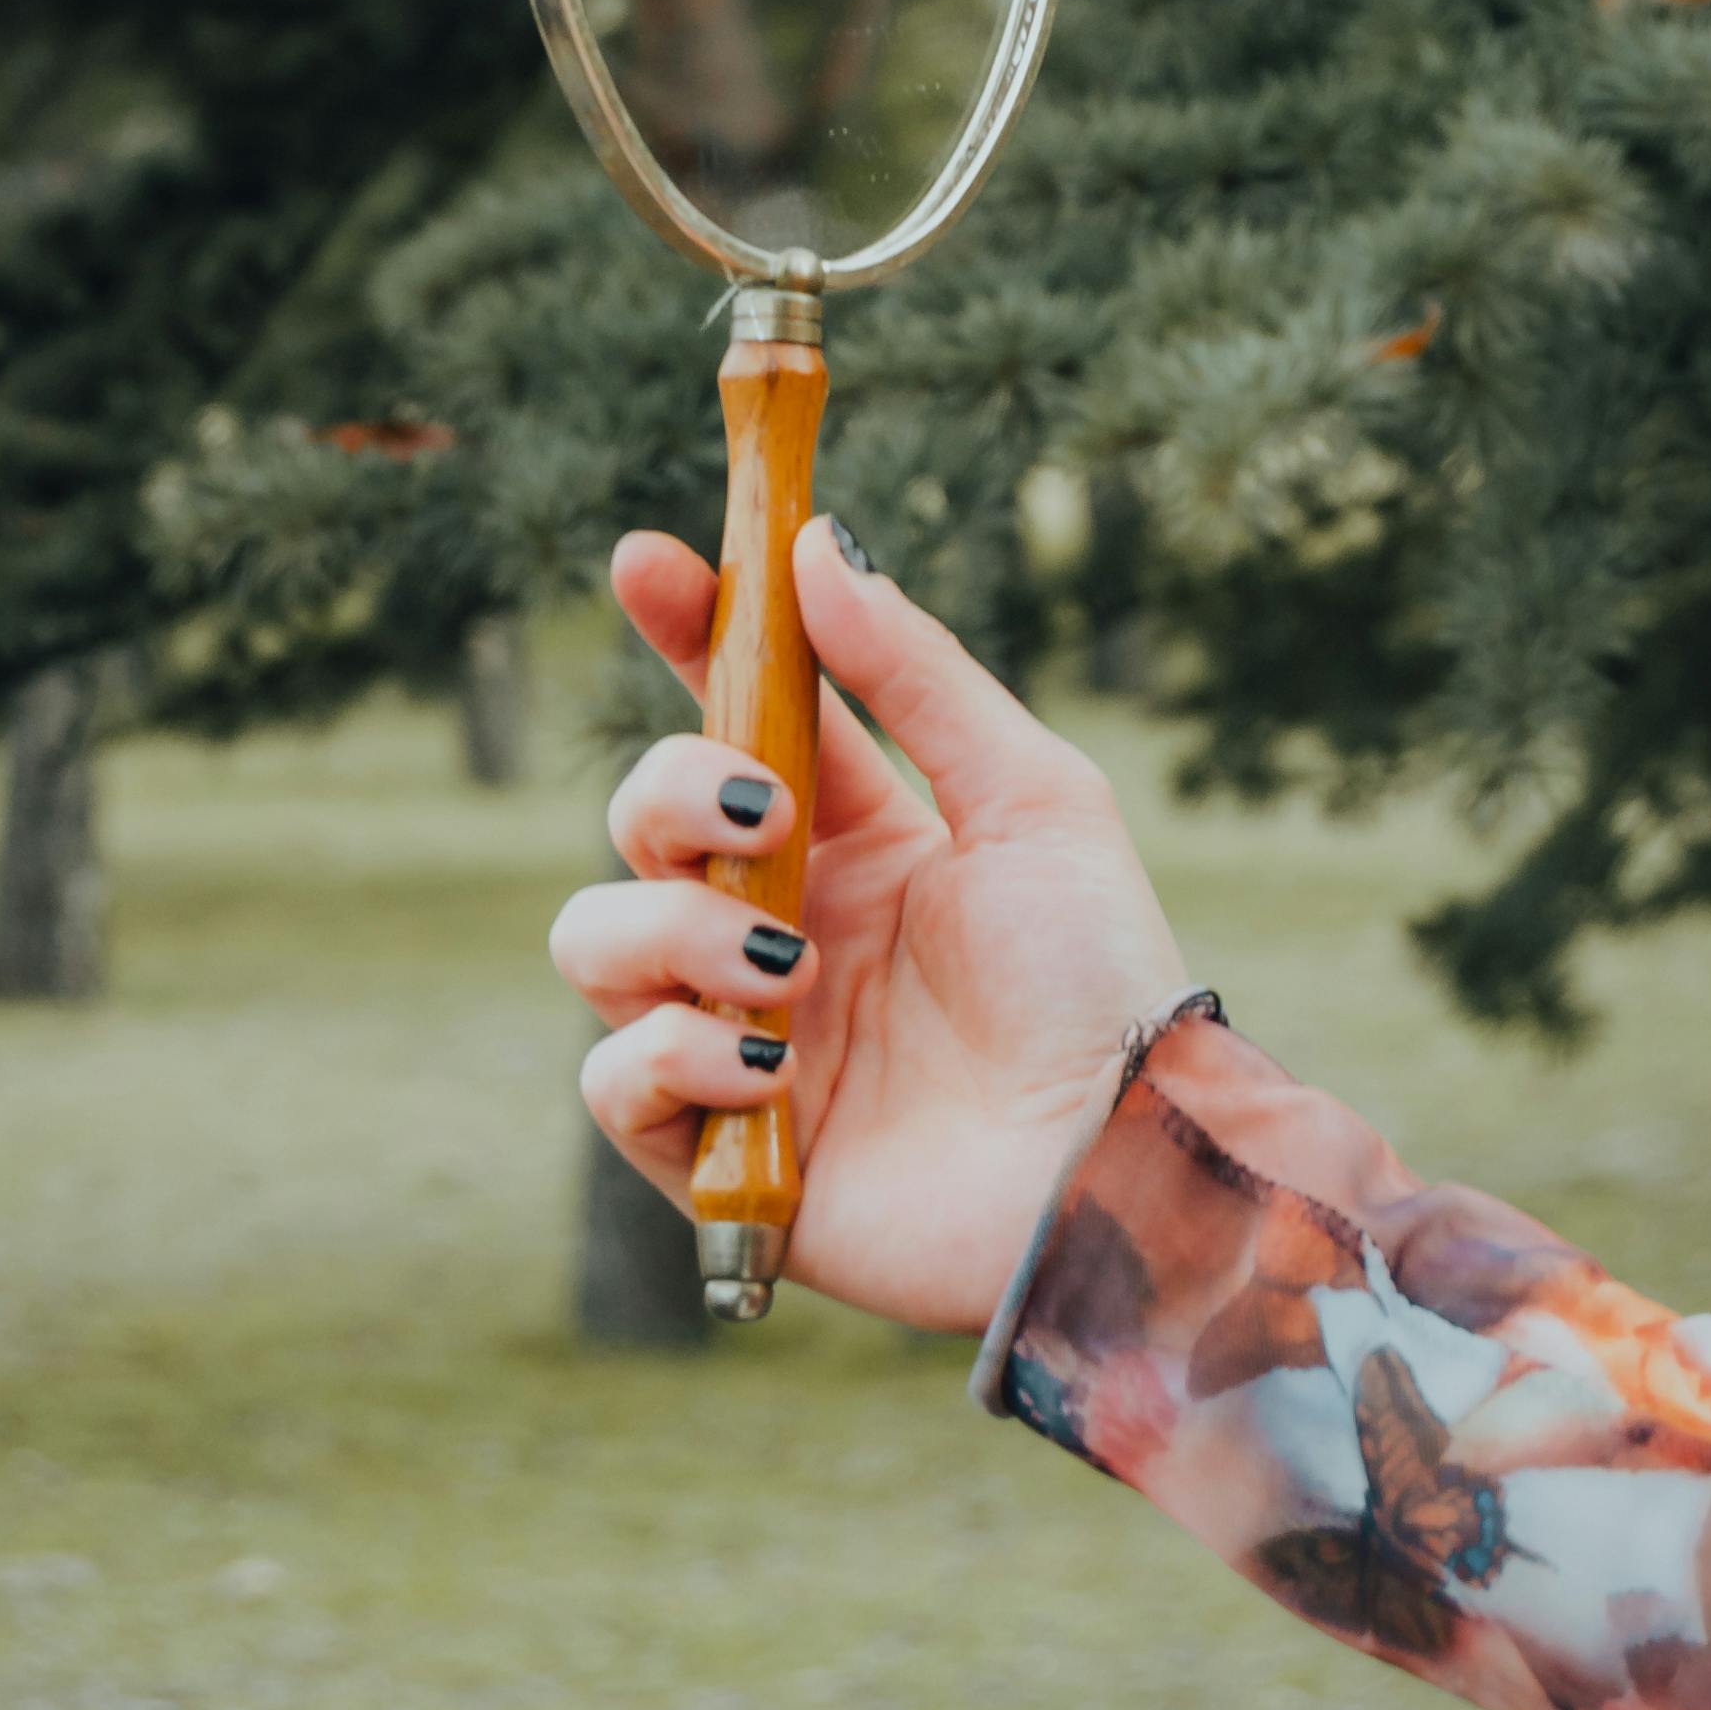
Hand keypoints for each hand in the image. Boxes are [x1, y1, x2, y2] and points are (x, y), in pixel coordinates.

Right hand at [549, 514, 1188, 1336]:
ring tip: (789, 971)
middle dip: (673, 793)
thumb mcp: (1031, 797)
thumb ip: (916, 673)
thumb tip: (817, 545)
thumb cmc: (1097, 984)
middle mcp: (778, 927)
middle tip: (769, 819)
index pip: (732, 714)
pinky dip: (676, 1054)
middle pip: (638, 817)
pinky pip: (612, 1079)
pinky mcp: (717, 1153)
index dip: (681, 632)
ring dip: (674, 930)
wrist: (1117, 1164)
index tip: (646, 559)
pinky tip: (774, 1067)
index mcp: (851, 840)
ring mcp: (737, 1038)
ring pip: (594, 939)